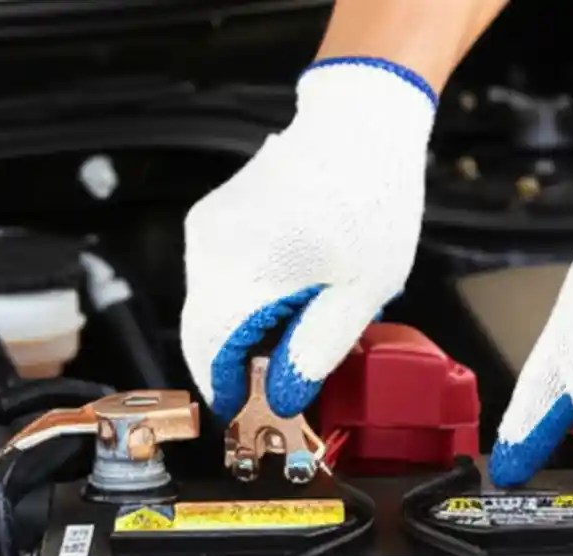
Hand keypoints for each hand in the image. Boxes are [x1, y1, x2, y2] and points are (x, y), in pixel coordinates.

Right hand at [181, 59, 435, 418]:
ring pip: (210, 304)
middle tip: (280, 385)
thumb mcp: (357, 295)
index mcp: (240, 275)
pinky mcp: (217, 216)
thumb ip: (314, 354)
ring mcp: (209, 229)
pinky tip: (290, 296)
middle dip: (237, 365)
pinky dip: (244, 298)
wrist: (359, 124)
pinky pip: (218, 274)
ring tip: (299, 332)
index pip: (209, 354)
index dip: (226, 392)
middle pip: (205, 331)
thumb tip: (284, 397)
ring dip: (243, 330)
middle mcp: (210, 251)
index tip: (246, 413)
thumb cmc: (368, 200)